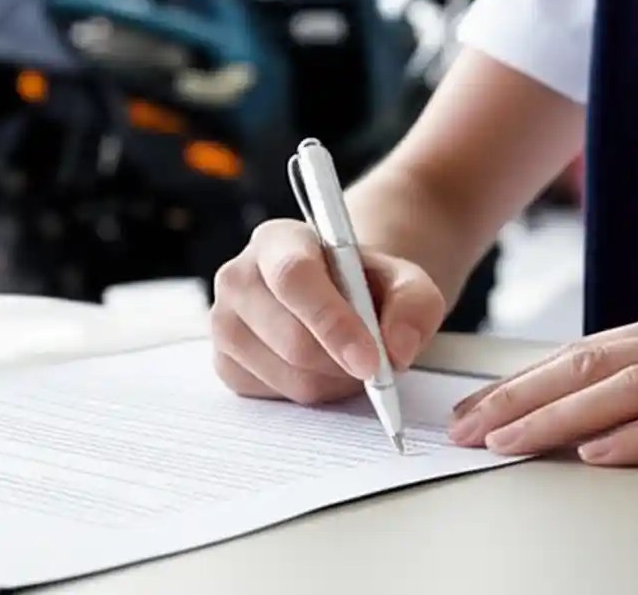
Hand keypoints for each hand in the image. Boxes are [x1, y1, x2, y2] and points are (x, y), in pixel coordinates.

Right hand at [209, 219, 446, 404]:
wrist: (335, 296)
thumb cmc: (363, 284)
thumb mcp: (404, 280)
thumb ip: (414, 304)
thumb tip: (397, 349)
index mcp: (278, 240)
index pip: (293, 278)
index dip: (332, 322)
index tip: (370, 360)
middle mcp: (237, 276)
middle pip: (291, 340)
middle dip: (343, 364)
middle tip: (373, 363)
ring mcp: (223, 322)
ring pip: (287, 376)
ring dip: (332, 382)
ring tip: (345, 358)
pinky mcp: (224, 363)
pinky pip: (274, 397)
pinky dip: (310, 394)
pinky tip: (318, 369)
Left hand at [449, 299, 637, 465]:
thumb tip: (578, 413)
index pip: (582, 353)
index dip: (521, 381)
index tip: (473, 409)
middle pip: (590, 364)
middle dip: (519, 396)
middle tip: (468, 427)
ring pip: (629, 386)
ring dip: (560, 416)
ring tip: (510, 440)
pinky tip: (599, 453)